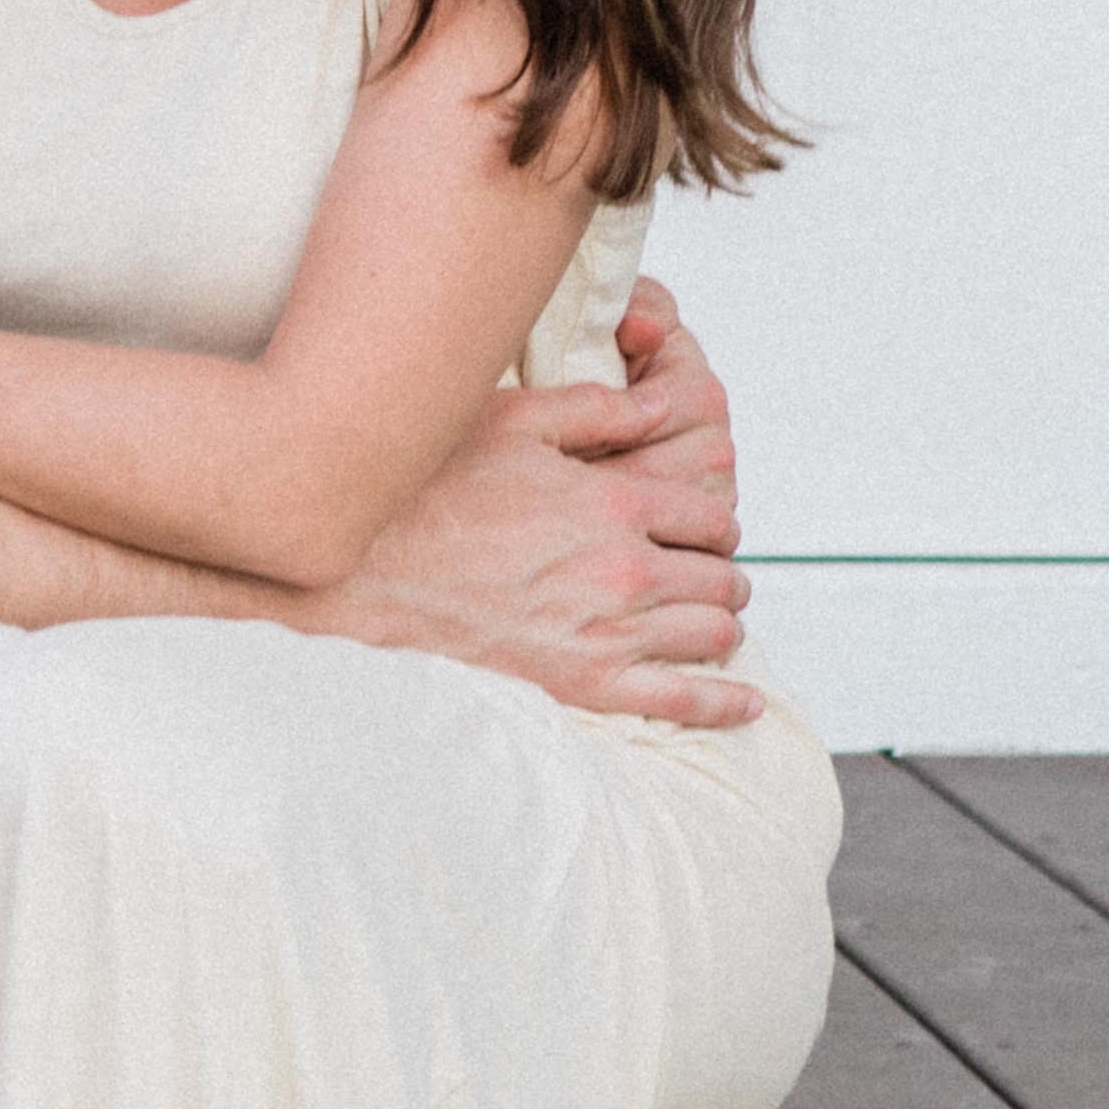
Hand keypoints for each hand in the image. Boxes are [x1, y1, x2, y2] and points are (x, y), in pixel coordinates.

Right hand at [300, 286, 754, 724]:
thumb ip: (598, 409)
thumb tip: (663, 404)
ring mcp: (607, 633)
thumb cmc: (430, 488)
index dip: (712, 520)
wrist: (364, 571)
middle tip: (703, 571)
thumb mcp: (512, 421)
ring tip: (707, 618)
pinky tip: (744, 704)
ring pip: (712, 634)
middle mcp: (624, 569)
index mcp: (614, 501)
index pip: (710, 515)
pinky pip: (681, 703)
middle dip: (720, 572)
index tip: (697, 525)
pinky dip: (724, 704)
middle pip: (721, 577)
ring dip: (720, 624)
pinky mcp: (583, 685)